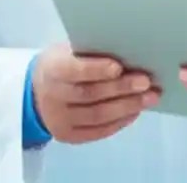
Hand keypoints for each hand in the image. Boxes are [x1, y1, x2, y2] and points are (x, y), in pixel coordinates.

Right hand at [32, 43, 158, 143]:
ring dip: (127, 106)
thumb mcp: (69, 51)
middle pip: (90, 94)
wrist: (36, 92)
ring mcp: (59, 119)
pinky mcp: (68, 135)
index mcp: (52, 69)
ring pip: (97, 115)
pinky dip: (119, 122)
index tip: (119, 67)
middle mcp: (53, 97)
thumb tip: (130, 52)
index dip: (96, 69)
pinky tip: (135, 111)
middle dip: (121, 88)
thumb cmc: (64, 64)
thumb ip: (92, 53)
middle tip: (146, 82)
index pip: (73, 70)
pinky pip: (97, 131)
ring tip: (150, 97)